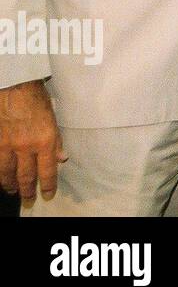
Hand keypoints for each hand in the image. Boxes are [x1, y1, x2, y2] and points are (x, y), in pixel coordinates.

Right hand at [0, 79, 65, 205]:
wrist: (13, 86)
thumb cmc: (36, 98)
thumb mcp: (53, 118)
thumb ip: (56, 140)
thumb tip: (62, 159)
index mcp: (46, 140)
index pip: (48, 170)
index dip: (48, 185)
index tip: (47, 195)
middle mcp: (27, 146)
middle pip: (26, 176)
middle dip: (28, 190)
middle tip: (28, 200)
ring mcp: (8, 145)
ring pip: (8, 173)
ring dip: (10, 185)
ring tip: (13, 191)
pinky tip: (1, 177)